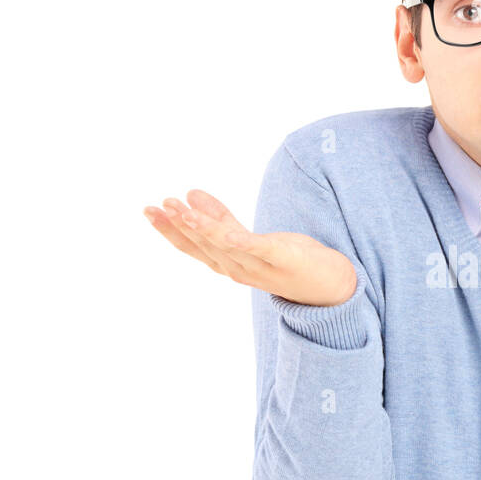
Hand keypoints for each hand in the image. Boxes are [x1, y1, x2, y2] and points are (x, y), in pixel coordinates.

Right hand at [143, 189, 357, 306]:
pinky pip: (258, 250)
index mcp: (229, 264)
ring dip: (202, 227)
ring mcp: (261, 267)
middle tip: (158, 205)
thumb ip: (221, 220)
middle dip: (179, 226)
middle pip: (204, 246)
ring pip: (225, 246)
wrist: (330, 285)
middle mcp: (239, 269)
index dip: (170, 230)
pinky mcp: (284, 260)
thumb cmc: (288, 259)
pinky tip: (225, 233)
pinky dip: (240, 242)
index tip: (150, 210)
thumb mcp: (250, 238)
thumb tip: (191, 194)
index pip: (193, 247)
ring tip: (182, 208)